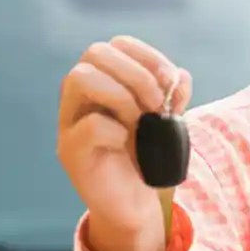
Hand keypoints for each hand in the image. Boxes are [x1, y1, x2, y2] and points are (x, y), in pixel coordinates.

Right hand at [56, 35, 192, 250]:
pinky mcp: (70, 152)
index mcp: (102, 83)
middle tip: (157, 104)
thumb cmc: (147, 158)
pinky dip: (117, 129)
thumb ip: (173, 97)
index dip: (145, 55)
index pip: (115, 45)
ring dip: (122, 95)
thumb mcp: (167, 122)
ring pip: (80, 77)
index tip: (170, 80)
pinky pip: (89, 125)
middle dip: (135, 73)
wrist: (134, 206)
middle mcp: (79, 97)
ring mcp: (69, 122)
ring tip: (143, 121)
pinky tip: (129, 143)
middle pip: (94, 53)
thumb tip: (181, 76)